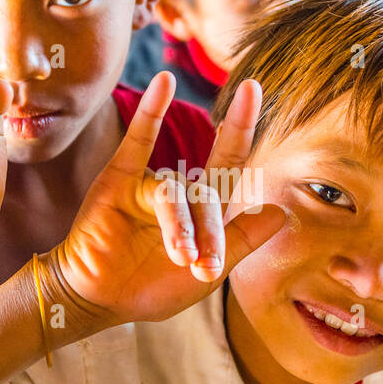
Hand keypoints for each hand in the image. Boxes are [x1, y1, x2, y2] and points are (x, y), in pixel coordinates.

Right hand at [43, 71, 284, 331]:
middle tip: (205, 265)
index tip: (254, 87)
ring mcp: (151, 184)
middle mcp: (182, 192)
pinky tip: (164, 82)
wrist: (98, 300)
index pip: (232, 165)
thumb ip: (242, 241)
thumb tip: (284, 212)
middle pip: (208, 190)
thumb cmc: (152, 289)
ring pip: (174, 192)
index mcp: (207, 211)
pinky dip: (151, 112)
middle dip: (211, 228)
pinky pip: (138, 142)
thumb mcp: (205, 274)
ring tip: (181, 258)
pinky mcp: (119, 181)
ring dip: (179, 226)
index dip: (243, 128)